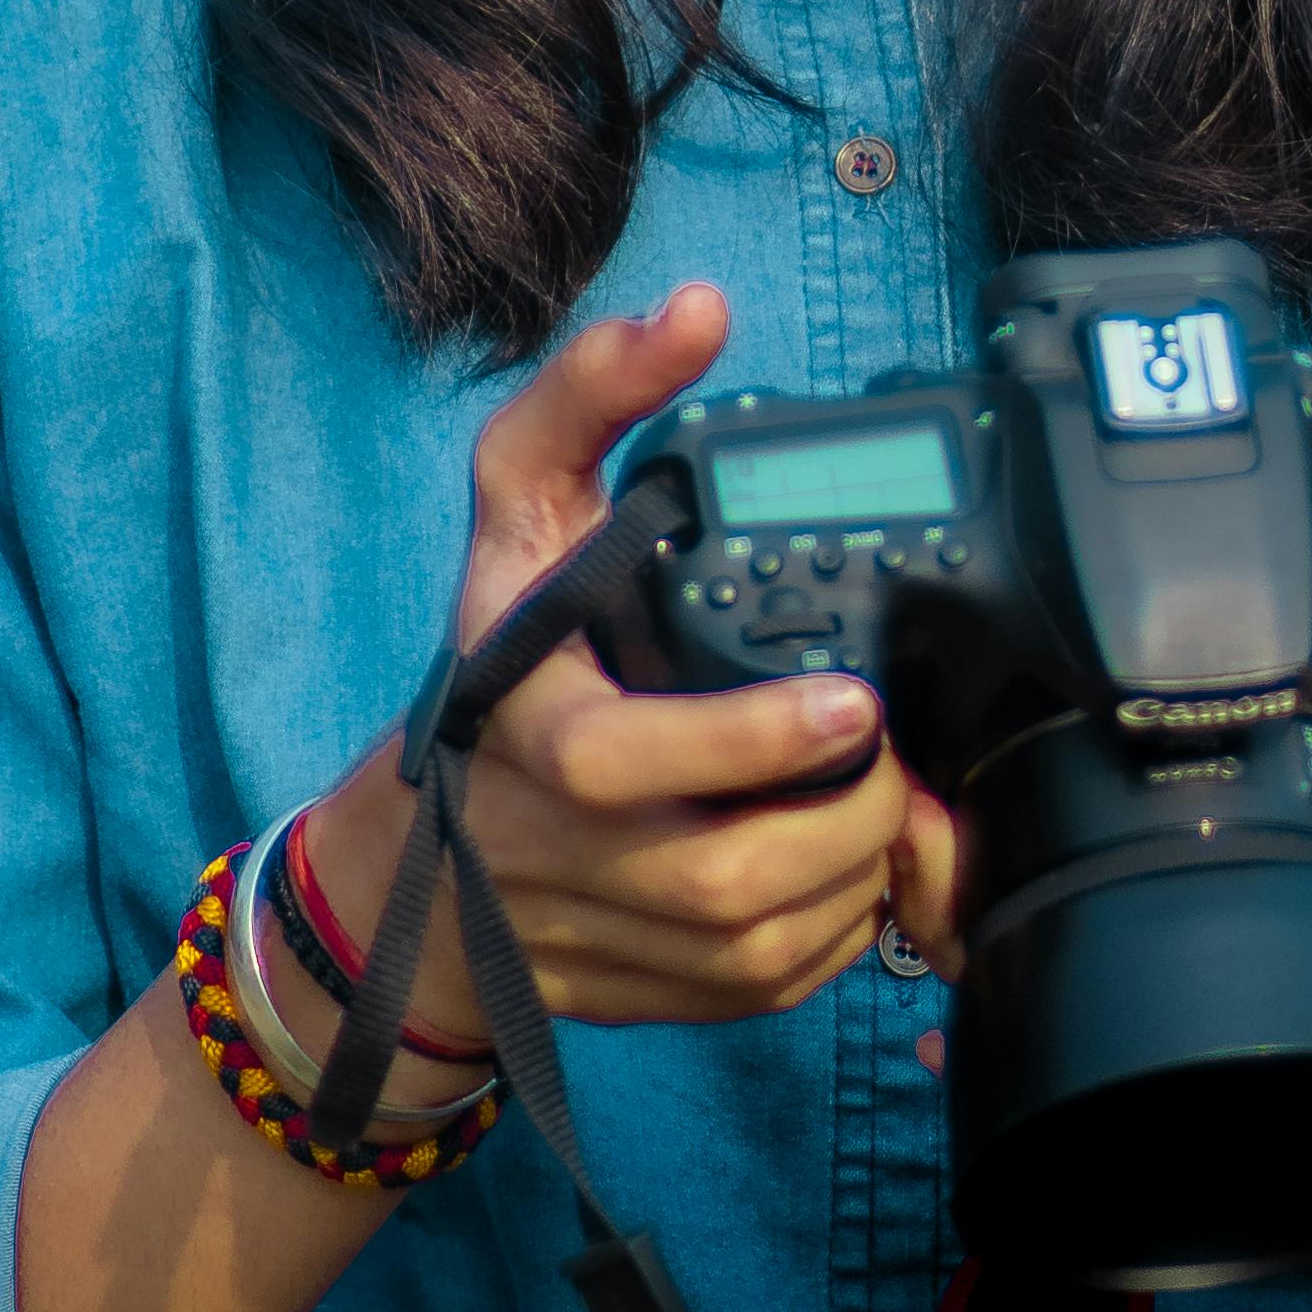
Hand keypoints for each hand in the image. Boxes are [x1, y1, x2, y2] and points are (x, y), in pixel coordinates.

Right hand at [304, 285, 964, 1039]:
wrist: (416, 865)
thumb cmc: (496, 659)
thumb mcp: (517, 505)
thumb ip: (591, 394)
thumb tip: (695, 310)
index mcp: (517, 724)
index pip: (620, 763)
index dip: (747, 746)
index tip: (854, 703)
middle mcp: (547, 848)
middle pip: (721, 879)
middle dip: (846, 824)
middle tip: (894, 758)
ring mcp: (598, 940)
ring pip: (760, 947)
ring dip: (855, 882)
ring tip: (887, 805)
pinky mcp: (645, 1001)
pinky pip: (766, 991)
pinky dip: (837, 941)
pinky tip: (854, 872)